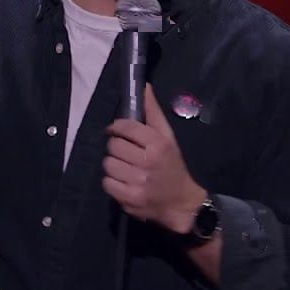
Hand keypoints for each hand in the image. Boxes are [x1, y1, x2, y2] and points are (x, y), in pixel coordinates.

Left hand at [102, 84, 206, 234]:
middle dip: (117, 147)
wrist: (181, 202)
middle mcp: (148, 161)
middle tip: (126, 152)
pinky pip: (107, 183)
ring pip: (108, 164)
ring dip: (113, 165)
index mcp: (158, 143)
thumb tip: (144, 87)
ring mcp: (138, 182)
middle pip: (113, 145)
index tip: (117, 131)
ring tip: (125, 168)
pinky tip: (123, 181)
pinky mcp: (130, 199)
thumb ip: (153, 112)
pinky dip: (112, 182)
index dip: (117, 127)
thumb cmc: (172, 165)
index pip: (125, 127)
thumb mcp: (168, 137)